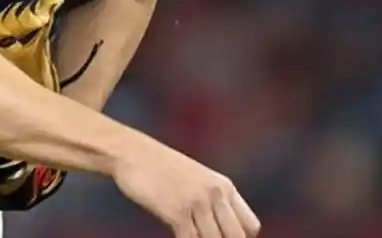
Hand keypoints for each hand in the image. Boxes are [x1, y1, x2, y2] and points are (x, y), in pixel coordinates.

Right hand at [113, 137, 259, 237]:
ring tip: (191, 236)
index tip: (222, 237)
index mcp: (224, 186)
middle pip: (237, 237)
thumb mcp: (196, 177)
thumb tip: (216, 225)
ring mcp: (196, 203)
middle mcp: (215, 194)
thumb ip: (210, 198)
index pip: (251, 226)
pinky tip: (177, 236)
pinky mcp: (176, 212)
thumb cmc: (158, 165)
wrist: (131, 152)